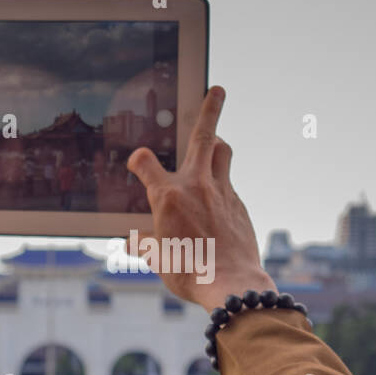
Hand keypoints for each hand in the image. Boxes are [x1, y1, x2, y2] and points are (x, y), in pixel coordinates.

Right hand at [126, 86, 275, 311]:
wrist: (232, 285)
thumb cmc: (190, 273)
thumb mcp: (157, 260)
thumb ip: (145, 244)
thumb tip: (136, 241)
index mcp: (168, 197)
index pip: (145, 162)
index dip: (138, 160)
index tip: (138, 163)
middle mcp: (196, 187)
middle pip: (203, 135)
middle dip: (209, 108)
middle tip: (218, 89)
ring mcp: (222, 193)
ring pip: (223, 153)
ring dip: (217, 142)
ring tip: (214, 140)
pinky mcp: (239, 205)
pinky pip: (229, 184)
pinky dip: (221, 184)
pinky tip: (217, 200)